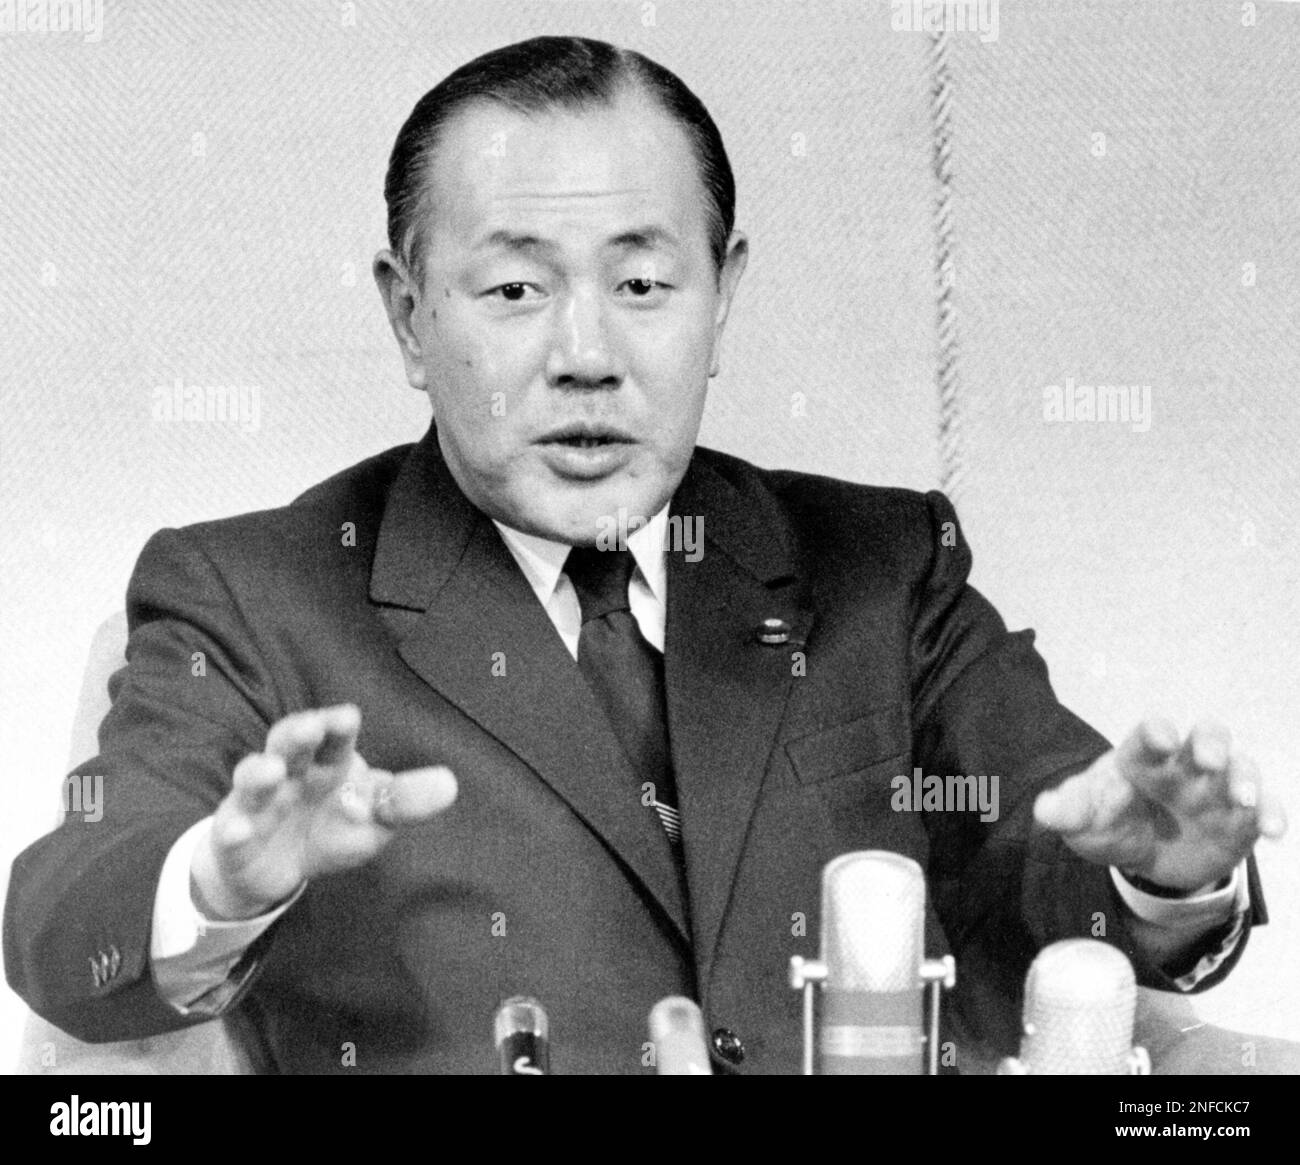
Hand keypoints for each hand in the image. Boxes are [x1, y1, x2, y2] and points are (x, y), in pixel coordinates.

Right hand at [191, 704, 456, 919]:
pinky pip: (229, 832)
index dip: (337, 726)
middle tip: (312, 725)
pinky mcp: (234, 838)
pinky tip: (237, 829)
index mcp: (328, 763)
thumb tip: (450, 785)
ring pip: (253, 779)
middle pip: (289, 744)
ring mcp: (258, 802)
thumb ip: (405, 802)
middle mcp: (291, 773)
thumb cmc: (332, 828)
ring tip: (271, 771)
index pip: (334, 738)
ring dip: (259, 772)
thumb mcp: (373, 819)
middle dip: (298, 733)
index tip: (347, 717)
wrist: (278, 869)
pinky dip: (232, 830)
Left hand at [1033, 719, 1285, 892]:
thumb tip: (1045, 810)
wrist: (1143, 859)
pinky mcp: (1241, 819)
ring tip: (1244, 800)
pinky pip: (1265, 809)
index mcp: (1143, 757)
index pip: (1151, 733)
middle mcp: (1184, 765)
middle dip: (1210, 742)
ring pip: (1241, 769)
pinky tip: (1273, 830)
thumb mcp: (1085, 822)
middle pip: (1206, 736)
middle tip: (1209, 760)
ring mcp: (1216, 790)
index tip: (1162, 739)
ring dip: (1246, 779)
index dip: (1157, 732)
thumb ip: (1069, 812)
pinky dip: (1272, 814)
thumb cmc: (1111, 823)